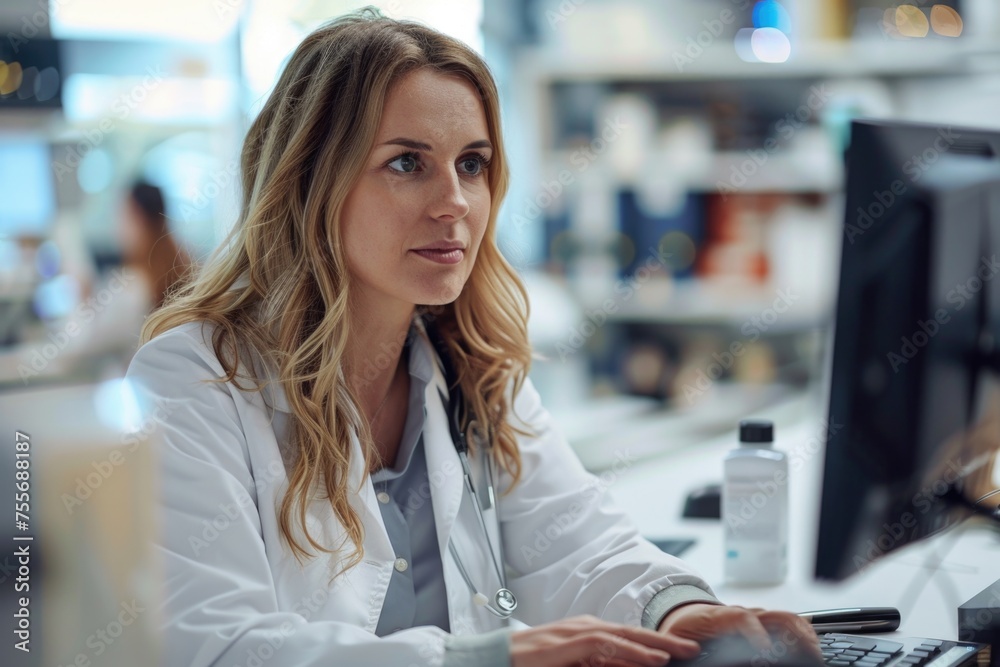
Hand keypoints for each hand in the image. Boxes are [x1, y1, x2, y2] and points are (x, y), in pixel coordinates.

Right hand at [510, 614, 701, 666]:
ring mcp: (579, 632)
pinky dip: (632, 652)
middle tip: (693, 648)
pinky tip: (651, 659)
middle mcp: (587, 626)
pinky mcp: (571, 643)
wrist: (500, 657)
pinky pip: (608, 647)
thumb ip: (600, 664)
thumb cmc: (536, 664)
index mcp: (589, 630)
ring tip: (680, 653)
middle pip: (633, 632)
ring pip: (625, 636)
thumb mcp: (574, 664)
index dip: (657, 641)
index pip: (630, 635)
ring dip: (655, 645)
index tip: (680, 650)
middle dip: (665, 640)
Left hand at [657, 603, 820, 658]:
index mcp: (718, 617)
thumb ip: (685, 648)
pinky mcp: (762, 623)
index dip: (755, 632)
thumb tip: (695, 653)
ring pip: (786, 619)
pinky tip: (811, 647)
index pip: (742, 618)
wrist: (683, 615)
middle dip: (794, 635)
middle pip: (774, 616)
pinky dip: (802, 633)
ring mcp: (754, 616)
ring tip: (814, 656)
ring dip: (803, 636)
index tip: (765, 650)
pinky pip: (787, 623)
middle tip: (808, 657)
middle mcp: (741, 613)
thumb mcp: (677, 641)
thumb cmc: (680, 631)